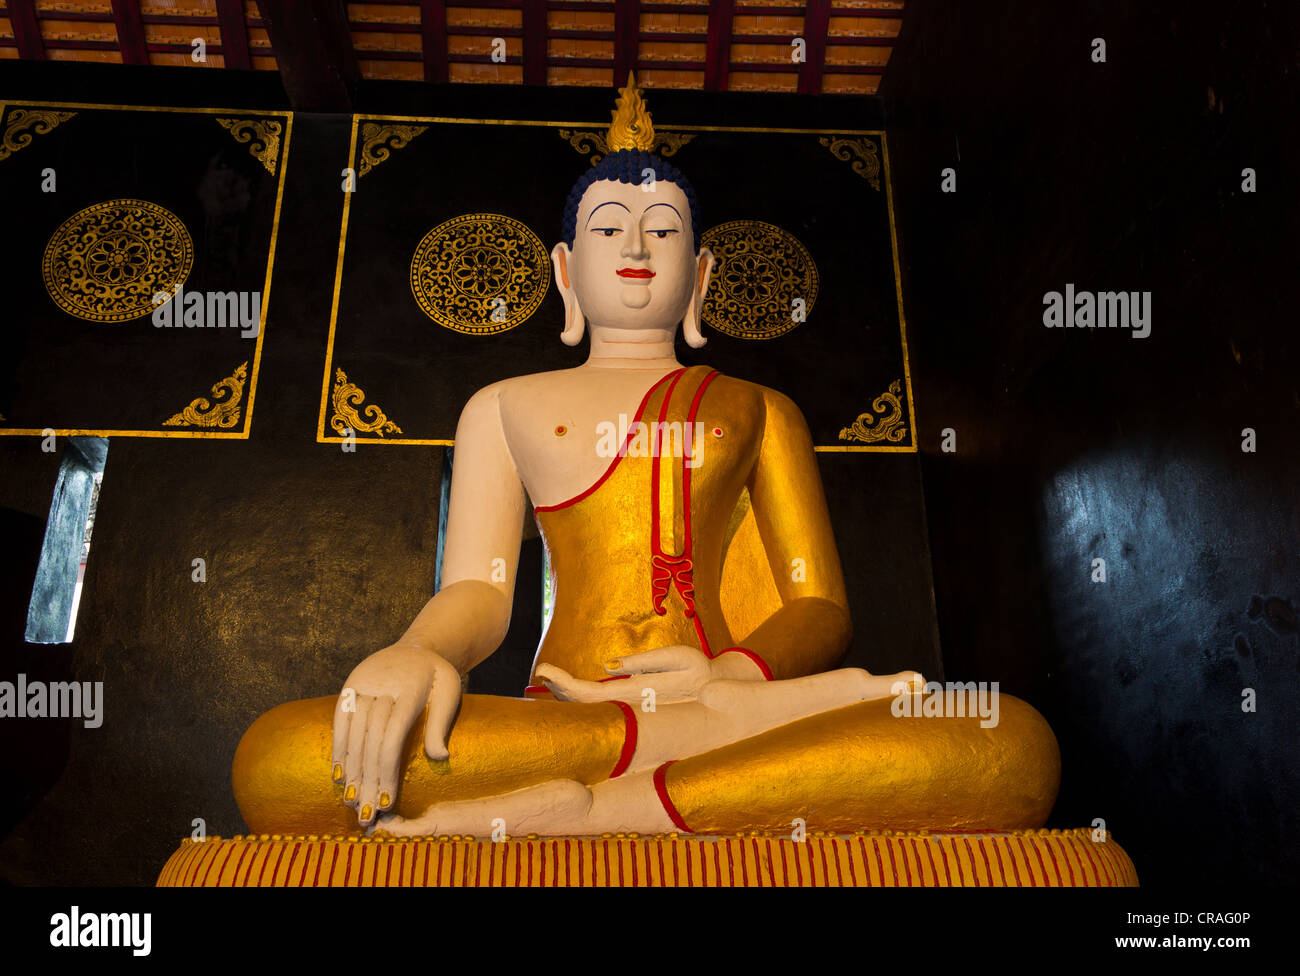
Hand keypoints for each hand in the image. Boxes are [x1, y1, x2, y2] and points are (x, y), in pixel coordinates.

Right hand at [331, 643, 461, 828]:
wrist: (418, 646)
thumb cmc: (437, 676)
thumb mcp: (450, 692)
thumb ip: (440, 724)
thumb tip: (440, 758)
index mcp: (411, 688)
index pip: (392, 736)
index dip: (386, 771)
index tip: (386, 801)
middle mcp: (383, 684)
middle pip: (371, 739)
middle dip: (368, 779)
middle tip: (366, 813)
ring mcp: (363, 683)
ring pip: (352, 732)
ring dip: (351, 770)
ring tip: (352, 801)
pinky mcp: (350, 685)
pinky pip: (339, 719)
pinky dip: (339, 749)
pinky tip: (339, 775)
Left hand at [535, 645, 761, 704]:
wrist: (720, 692)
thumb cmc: (700, 671)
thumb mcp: (677, 658)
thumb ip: (642, 663)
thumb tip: (608, 664)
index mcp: (636, 693)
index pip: (589, 694)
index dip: (563, 684)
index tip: (543, 670)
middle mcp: (630, 707)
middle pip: (585, 704)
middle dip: (560, 689)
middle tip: (541, 674)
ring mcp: (633, 710)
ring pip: (592, 707)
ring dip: (569, 694)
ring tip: (550, 678)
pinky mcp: (637, 708)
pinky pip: (603, 706)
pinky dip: (584, 697)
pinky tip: (574, 690)